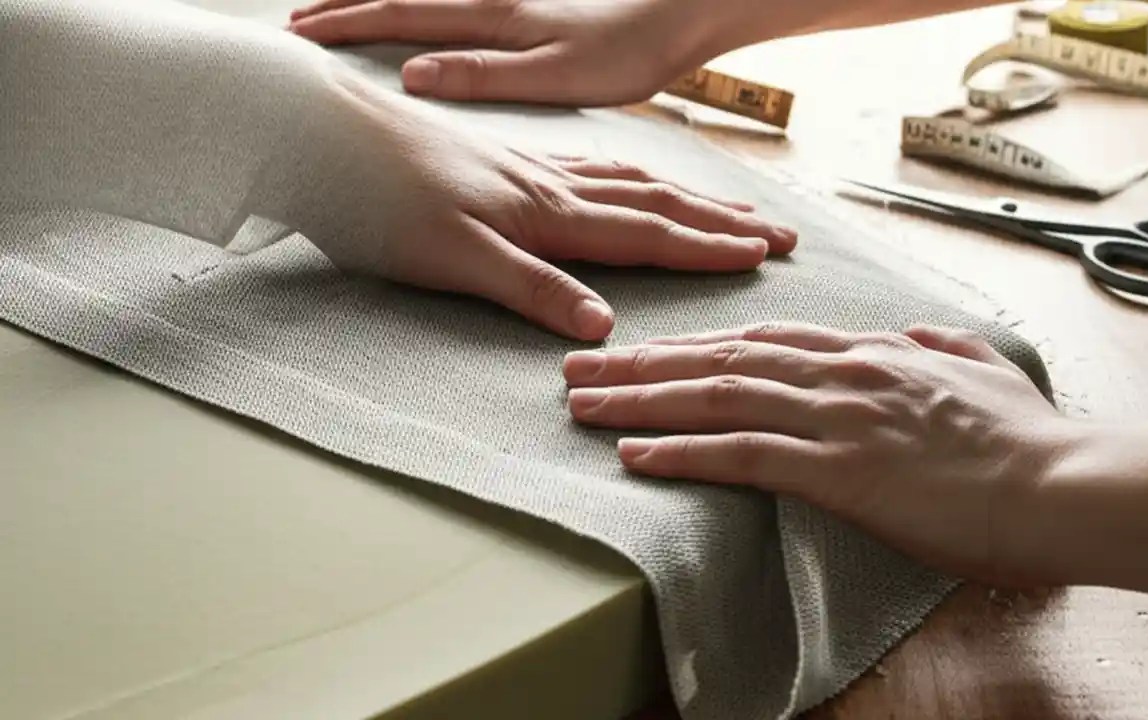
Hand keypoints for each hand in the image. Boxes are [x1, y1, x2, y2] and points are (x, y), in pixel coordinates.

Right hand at [287, 0, 726, 104]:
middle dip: (343, 10)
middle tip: (292, 25)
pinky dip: (415, 15)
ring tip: (331, 18)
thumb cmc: (622, 54)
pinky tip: (410, 31)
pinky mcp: (522, 19)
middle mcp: (489, 5)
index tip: (296, 38)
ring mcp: (504, 8)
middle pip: (399, 1)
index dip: (345, 26)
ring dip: (372, 8)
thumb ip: (483, 75)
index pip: (398, 18)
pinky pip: (449, 10)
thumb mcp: (553, 77)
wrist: (673, 22)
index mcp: (490, 21)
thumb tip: (414, 75)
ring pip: (421, 1)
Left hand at [310, 73, 794, 339]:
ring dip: (681, 196)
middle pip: (652, 202)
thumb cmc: (377, 200)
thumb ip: (530, 288)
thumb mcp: (453, 258)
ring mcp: (525, 167)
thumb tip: (602, 330)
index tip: (761, 257)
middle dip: (717, 221)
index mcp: (544, 214)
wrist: (319, 133)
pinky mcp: (499, 160)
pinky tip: (623, 175)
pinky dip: (626, 174)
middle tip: (773, 232)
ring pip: (624, 178)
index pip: (644, 235)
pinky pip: (585, 164)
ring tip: (722, 205)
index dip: (707, 248)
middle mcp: (547, 185)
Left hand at [561, 323, 1082, 583]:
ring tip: (583, 406)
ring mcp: (837, 416)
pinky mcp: (839, 469)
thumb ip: (942, 346)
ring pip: (717, 396)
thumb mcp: (984, 369)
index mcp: (871, 351)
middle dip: (642, 364)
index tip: (645, 350)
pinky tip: (635, 457)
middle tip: (580, 369)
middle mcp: (842, 372)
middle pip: (720, 358)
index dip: (694, 344)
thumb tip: (917, 334)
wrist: (1061, 484)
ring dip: (641, 402)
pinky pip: (743, 454)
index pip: (762, 340)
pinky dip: (683, 452)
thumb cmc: (1026, 439)